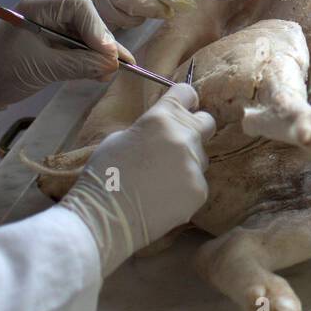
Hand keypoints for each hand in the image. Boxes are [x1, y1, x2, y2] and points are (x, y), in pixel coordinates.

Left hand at [0, 0, 129, 120]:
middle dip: (103, 43)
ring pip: (87, 35)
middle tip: (119, 65)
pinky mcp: (56, 43)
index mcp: (39, 7)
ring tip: (116, 70)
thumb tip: (112, 65)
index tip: (109, 53)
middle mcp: (49, 12)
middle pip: (87, 21)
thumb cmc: (4, 72)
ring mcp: (53, 27)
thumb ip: (78, 64)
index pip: (79, 8)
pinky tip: (104, 71)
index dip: (98, 28)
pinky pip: (80, 47)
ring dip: (101, 53)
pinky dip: (92, 60)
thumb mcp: (42, 68)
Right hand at [57, 84, 215, 275]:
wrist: (105, 217)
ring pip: (201, 157)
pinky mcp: (200, 190)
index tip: (184, 106)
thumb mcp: (121, 137)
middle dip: (195, 128)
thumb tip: (161, 130)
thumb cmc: (103, 174)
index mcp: (161, 118)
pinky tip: (163, 198)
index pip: (186, 92)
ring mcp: (194, 164)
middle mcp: (184, 137)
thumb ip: (149, 129)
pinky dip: (185, 187)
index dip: (185, 100)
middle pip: (207, 122)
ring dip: (187, 162)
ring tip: (160, 180)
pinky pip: (197, 182)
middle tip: (178, 143)